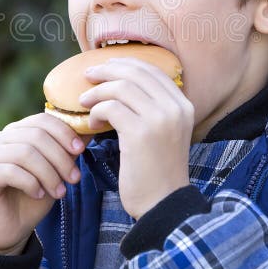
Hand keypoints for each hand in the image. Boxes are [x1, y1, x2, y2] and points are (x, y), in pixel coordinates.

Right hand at [0, 113, 88, 254]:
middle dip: (60, 157)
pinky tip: (39, 194)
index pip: (42, 120)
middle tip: (74, 178)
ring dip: (48, 173)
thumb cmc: (35, 196)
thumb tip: (90, 128)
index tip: (80, 150)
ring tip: (60, 192)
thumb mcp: (57, 170)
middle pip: (36, 135)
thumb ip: (68, 149)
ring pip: (24, 153)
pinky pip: (10, 171)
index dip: (64, 133)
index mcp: (16, 131)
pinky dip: (30, 183)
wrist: (11, 229)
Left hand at [80, 57, 192, 219]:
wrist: (162, 204)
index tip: (107, 66)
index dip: (126, 64)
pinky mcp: (140, 133)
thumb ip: (153, 108)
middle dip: (108, 70)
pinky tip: (91, 123)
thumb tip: (122, 82)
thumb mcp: (164, 132)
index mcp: (183, 105)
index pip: (153, 70)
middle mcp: (175, 108)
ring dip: (97, 92)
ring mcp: (159, 120)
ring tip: (84, 101)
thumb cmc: (157, 170)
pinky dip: (96, 111)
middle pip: (136, 73)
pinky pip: (111, 108)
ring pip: (121, 87)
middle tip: (88, 75)